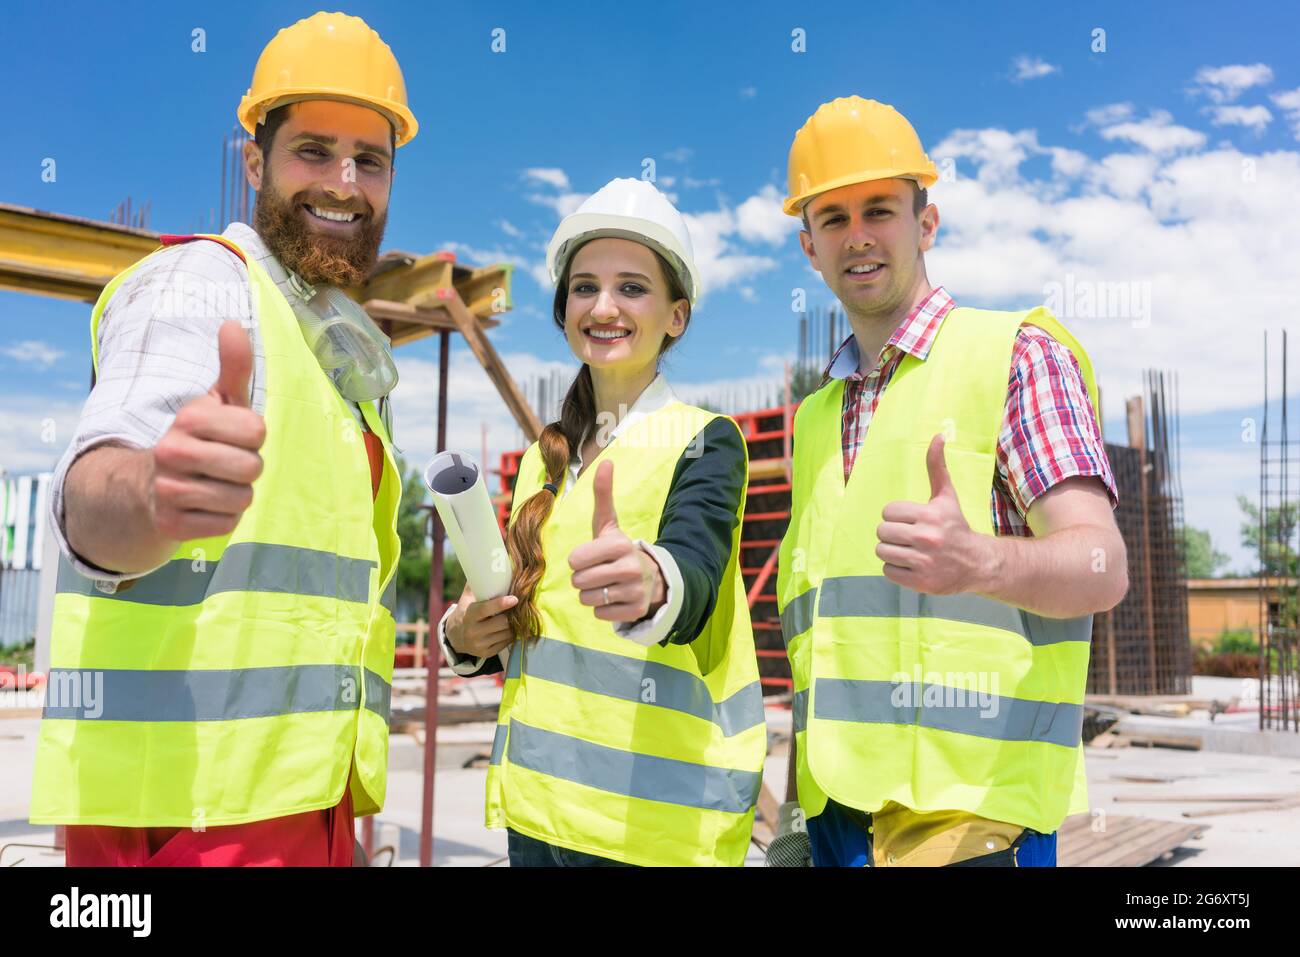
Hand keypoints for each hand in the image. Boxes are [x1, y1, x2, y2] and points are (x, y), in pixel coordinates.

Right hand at [149, 320, 266, 540]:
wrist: (152, 488)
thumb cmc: (202, 438)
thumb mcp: (219, 401)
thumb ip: (234, 366)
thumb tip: (234, 323)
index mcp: (189, 417)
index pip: (257, 432)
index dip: (253, 437)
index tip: (231, 436)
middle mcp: (171, 451)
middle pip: (252, 467)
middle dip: (248, 468)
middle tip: (225, 464)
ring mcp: (168, 490)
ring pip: (242, 498)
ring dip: (237, 494)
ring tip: (214, 484)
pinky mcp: (171, 525)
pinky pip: (227, 524)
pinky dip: (223, 518)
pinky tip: (204, 506)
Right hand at [445, 583, 518, 657]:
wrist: (455, 637)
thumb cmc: (466, 611)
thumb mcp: (467, 598)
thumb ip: (476, 584)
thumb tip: (488, 565)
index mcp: (469, 615)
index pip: (486, 609)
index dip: (501, 604)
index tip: (514, 599)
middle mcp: (474, 631)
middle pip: (502, 622)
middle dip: (511, 615)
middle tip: (517, 608)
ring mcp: (480, 644)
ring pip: (507, 633)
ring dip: (513, 625)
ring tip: (514, 617)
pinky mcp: (487, 653)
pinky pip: (507, 642)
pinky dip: (510, 634)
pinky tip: (508, 628)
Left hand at [567, 460, 665, 621]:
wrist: (652, 578)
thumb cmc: (619, 550)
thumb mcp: (609, 525)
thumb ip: (603, 495)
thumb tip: (606, 461)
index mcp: (619, 545)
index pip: (575, 560)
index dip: (578, 560)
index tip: (591, 557)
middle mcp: (629, 568)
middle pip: (578, 582)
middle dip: (583, 579)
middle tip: (599, 572)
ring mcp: (634, 592)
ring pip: (587, 600)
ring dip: (591, 595)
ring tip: (606, 585)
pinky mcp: (635, 611)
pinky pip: (600, 615)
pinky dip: (603, 609)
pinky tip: (615, 598)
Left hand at [875, 434, 993, 594]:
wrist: (977, 563)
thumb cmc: (955, 527)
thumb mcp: (946, 496)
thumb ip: (936, 467)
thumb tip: (938, 436)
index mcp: (930, 515)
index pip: (888, 512)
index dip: (897, 516)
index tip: (911, 521)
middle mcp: (927, 538)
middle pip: (881, 532)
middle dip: (891, 534)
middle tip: (908, 537)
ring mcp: (923, 561)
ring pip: (882, 552)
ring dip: (892, 552)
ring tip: (909, 551)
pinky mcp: (920, 582)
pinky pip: (888, 571)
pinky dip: (896, 569)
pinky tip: (912, 565)